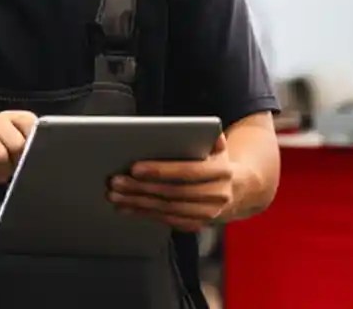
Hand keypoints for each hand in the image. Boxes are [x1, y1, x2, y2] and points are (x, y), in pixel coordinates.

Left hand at [108, 133, 233, 232]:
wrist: (237, 191)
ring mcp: (207, 214)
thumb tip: (203, 127)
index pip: (188, 172)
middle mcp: (217, 196)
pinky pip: (166, 221)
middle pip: (173, 192)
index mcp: (221, 172)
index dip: (161, 170)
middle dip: (141, 188)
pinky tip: (126, 207)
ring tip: (115, 194)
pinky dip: (144, 214)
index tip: (135, 168)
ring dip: (138, 203)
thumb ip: (210, 136)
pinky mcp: (196, 225)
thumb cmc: (217, 164)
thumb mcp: (219, 147)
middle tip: (116, 181)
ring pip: (167, 209)